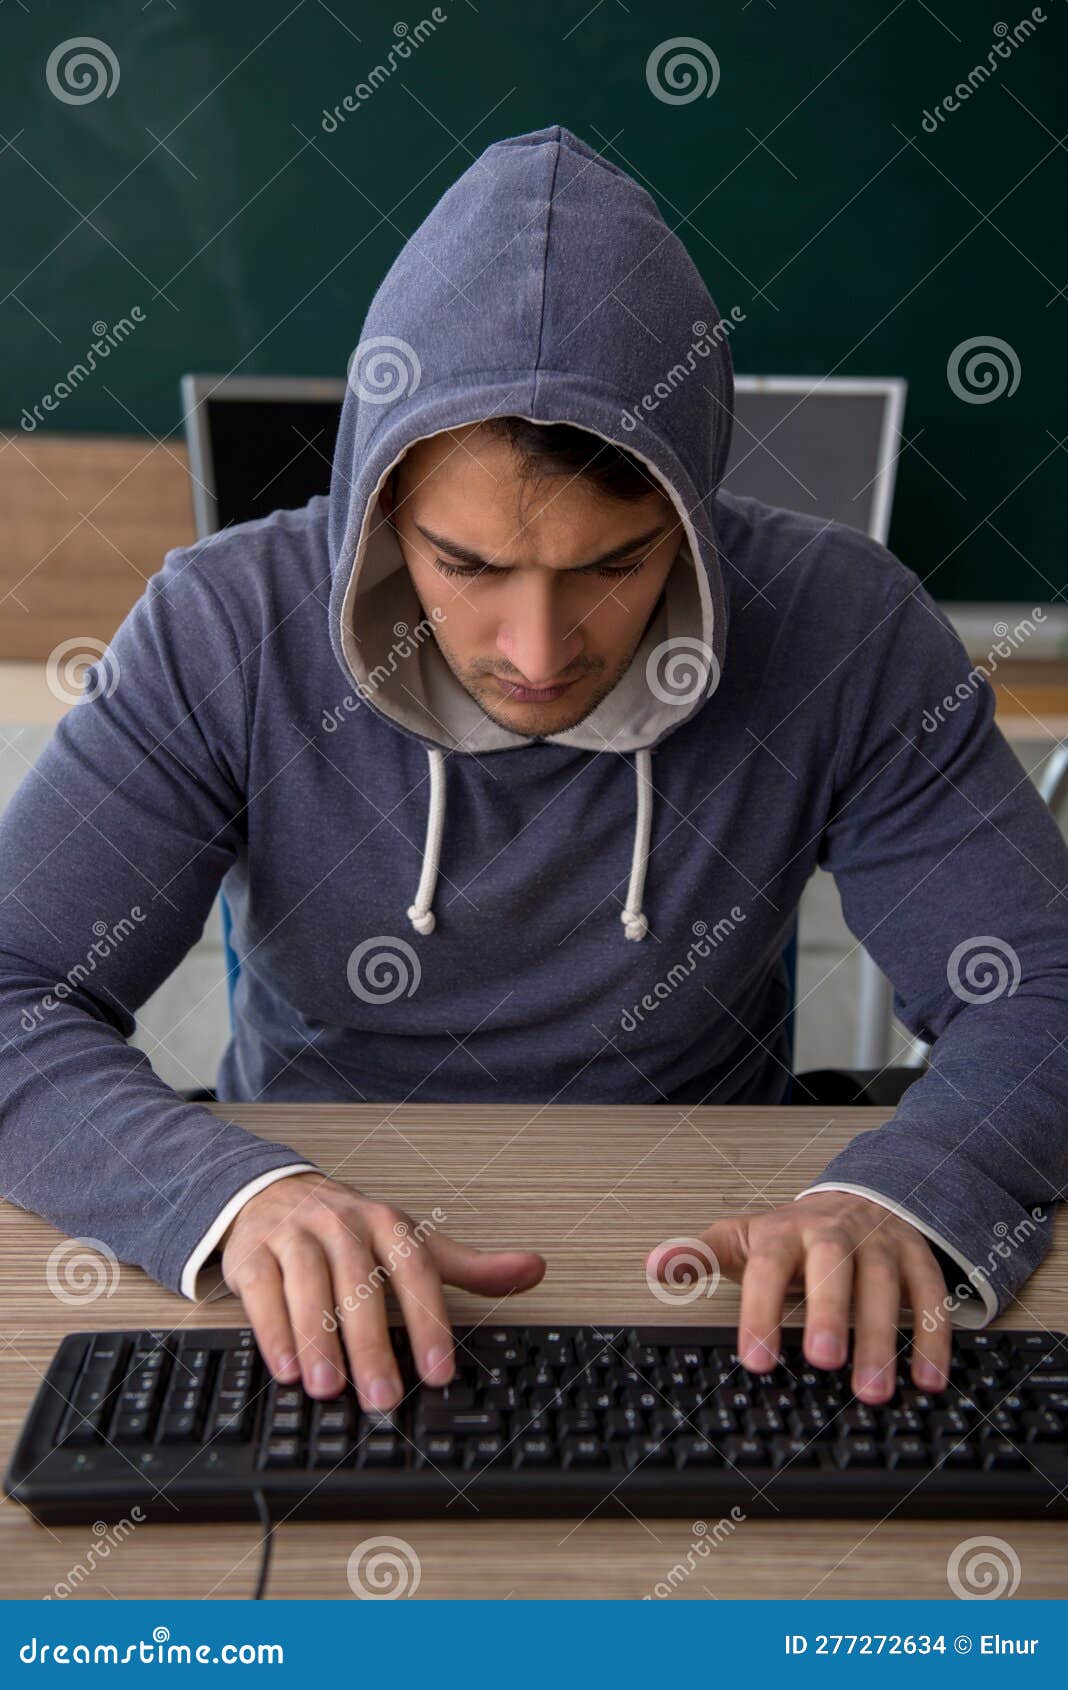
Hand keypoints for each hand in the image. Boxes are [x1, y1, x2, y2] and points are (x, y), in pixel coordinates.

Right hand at [217, 1172, 545, 1408]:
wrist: (272, 1192)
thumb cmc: (350, 1231)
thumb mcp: (411, 1242)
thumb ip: (470, 1266)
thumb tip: (534, 1270)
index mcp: (387, 1223)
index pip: (414, 1271)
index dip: (428, 1321)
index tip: (438, 1373)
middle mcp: (342, 1225)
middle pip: (359, 1285)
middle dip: (372, 1345)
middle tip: (383, 1398)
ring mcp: (294, 1236)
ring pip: (308, 1286)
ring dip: (318, 1339)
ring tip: (329, 1387)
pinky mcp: (252, 1253)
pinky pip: (262, 1290)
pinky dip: (273, 1330)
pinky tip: (285, 1367)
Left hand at [646, 1192, 951, 1402]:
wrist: (855, 1198)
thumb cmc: (791, 1236)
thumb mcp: (741, 1240)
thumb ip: (699, 1256)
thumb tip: (654, 1267)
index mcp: (784, 1230)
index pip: (770, 1266)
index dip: (761, 1311)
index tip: (755, 1360)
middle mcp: (834, 1232)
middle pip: (834, 1266)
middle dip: (830, 1313)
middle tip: (822, 1362)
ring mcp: (880, 1243)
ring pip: (885, 1285)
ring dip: (882, 1338)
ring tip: (873, 1392)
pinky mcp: (917, 1258)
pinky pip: (931, 1295)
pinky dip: (933, 1337)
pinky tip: (928, 1380)